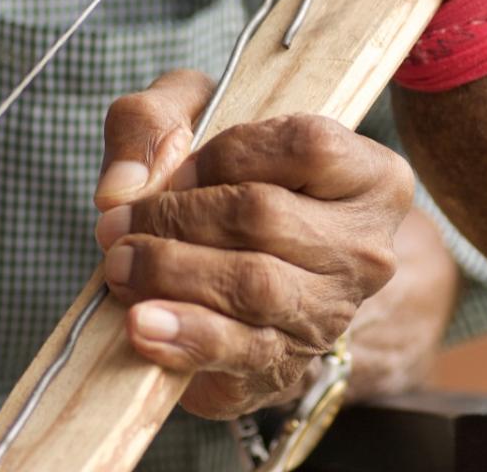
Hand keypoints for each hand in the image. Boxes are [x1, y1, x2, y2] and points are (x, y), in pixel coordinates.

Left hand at [93, 69, 414, 419]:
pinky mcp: (291, 365)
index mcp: (368, 175)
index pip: (308, 146)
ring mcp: (333, 312)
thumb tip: (123, 183)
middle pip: (266, 216)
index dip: (226, 154)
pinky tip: (142, 326)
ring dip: (171, 273)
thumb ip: (150, 122)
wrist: (244, 277)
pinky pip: (240, 352)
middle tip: (118, 226)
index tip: (174, 172)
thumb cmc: (228, 183)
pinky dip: (184, 337)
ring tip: (119, 269)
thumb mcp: (194, 122)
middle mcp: (365, 247)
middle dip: (177, 217)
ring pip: (254, 285)